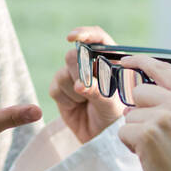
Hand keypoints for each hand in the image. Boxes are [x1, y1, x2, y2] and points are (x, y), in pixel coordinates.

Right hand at [47, 26, 125, 143]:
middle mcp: (89, 65)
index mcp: (109, 60)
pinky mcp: (61, 89)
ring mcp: (73, 76)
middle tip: (87, 91)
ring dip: (73, 91)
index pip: (98, 38)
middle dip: (78, 73)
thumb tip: (80, 85)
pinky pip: (55, 88)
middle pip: (74, 55)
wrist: (101, 137)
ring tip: (86, 103)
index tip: (73, 38)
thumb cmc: (115, 117)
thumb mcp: (112, 105)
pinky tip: (76, 107)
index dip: (85, 33)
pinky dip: (66, 100)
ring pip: (63, 73)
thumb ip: (99, 92)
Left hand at [114, 54, 170, 170]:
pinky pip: (123, 131)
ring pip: (129, 114)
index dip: (141, 62)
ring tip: (154, 147)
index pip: (163, 69)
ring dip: (135, 131)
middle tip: (153, 133)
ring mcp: (164, 117)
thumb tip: (138, 87)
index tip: (125, 61)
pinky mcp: (148, 134)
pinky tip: (148, 155)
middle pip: (139, 91)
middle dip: (138, 111)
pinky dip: (130, 145)